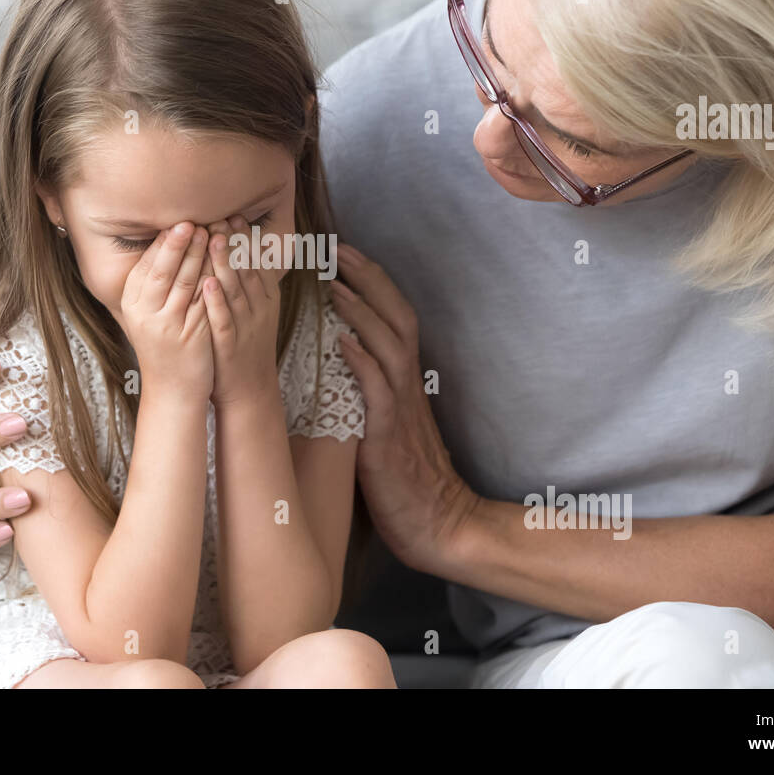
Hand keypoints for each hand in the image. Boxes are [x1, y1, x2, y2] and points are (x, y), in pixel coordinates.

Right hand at [119, 221, 213, 399]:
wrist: (172, 389)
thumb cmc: (163, 347)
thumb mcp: (148, 314)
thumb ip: (153, 284)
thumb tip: (166, 244)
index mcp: (132, 303)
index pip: (147, 265)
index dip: (163, 242)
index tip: (177, 221)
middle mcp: (146, 314)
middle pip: (164, 270)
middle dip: (180, 243)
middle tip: (193, 220)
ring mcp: (168, 326)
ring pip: (187, 283)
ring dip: (201, 256)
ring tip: (213, 233)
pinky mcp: (190, 335)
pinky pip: (206, 302)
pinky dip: (216, 280)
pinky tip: (226, 263)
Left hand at [202, 215, 281, 407]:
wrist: (250, 390)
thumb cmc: (246, 345)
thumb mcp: (256, 310)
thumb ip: (250, 283)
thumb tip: (242, 249)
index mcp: (266, 299)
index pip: (257, 263)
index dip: (247, 240)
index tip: (235, 216)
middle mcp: (259, 309)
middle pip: (247, 270)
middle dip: (235, 242)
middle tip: (222, 216)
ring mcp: (246, 327)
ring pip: (236, 290)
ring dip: (225, 263)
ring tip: (213, 238)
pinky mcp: (230, 345)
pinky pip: (223, 320)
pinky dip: (216, 301)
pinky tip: (207, 283)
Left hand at [329, 242, 480, 575]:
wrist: (439, 527)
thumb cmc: (406, 484)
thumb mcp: (386, 431)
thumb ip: (372, 399)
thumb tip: (343, 370)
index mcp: (406, 384)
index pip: (395, 320)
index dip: (374, 285)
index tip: (347, 255)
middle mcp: (407, 388)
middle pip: (397, 317)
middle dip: (369, 279)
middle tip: (339, 247)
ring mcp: (401, 410)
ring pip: (389, 344)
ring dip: (362, 309)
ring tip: (334, 281)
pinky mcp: (389, 436)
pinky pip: (378, 390)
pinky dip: (361, 360)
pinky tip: (342, 340)